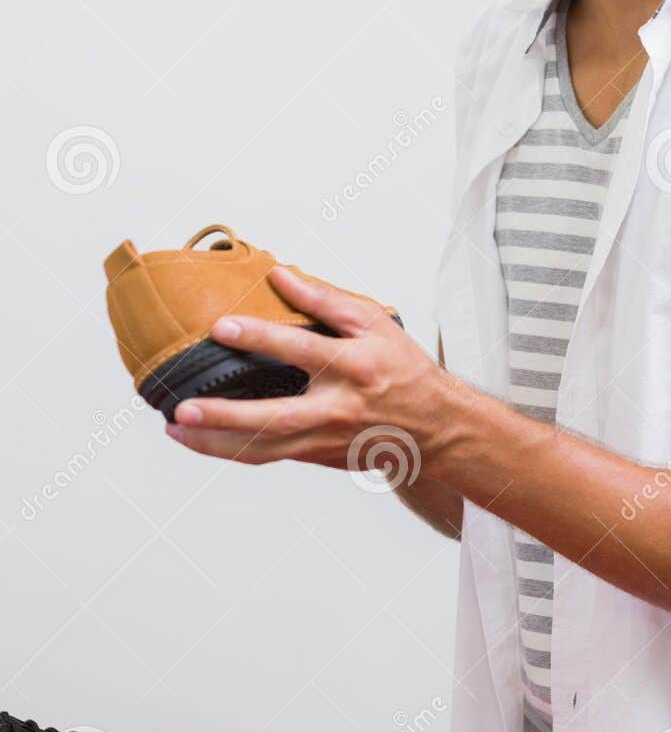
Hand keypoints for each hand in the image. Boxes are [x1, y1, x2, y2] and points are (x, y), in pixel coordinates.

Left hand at [164, 265, 453, 478]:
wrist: (433, 428)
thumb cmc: (403, 370)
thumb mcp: (376, 325)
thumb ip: (326, 300)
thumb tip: (281, 276)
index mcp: (354, 367)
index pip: (302, 350)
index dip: (262, 337)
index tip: (221, 327)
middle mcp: (337, 408)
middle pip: (275, 417)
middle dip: (226, 416)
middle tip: (184, 409)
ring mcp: (324, 438)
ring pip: (265, 448)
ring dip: (217, 443)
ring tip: (175, 429)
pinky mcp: (317, 455)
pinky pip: (268, 456)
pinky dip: (232, 450)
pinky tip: (201, 441)